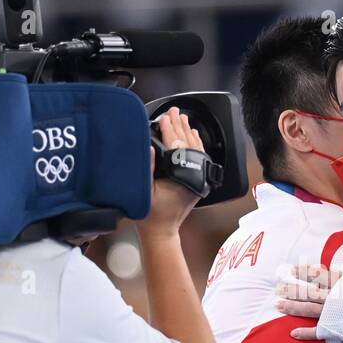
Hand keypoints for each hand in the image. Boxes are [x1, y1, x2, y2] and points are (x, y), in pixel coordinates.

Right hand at [136, 107, 203, 238]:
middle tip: (173, 111)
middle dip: (179, 125)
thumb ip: (147, 169)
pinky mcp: (196, 179)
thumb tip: (150, 147)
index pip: (176, 146)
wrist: (162, 232)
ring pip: (195, 148)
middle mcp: (193, 176)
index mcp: (181, 177)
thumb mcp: (144, 192)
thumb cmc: (151, 215)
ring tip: (182, 117)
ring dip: (187, 131)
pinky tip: (192, 133)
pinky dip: (195, 142)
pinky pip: (198, 156)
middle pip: (187, 144)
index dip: (169, 130)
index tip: (164, 117)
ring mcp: (196, 178)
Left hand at [277, 243, 342, 340]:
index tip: (292, 270)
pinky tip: (292, 333)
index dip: (305, 272)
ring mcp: (331, 313)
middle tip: (279, 288)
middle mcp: (332, 296)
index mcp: (342, 282)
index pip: (319, 275)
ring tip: (278, 304)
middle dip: (292, 289)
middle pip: (308, 291)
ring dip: (292, 307)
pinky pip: (317, 332)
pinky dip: (305, 334)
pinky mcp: (334, 328)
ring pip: (307, 308)